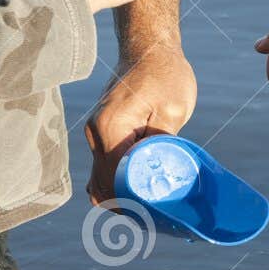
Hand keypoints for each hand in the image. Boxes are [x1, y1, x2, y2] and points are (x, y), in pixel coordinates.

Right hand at [85, 44, 197, 203]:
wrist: (149, 50)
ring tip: (147, 212)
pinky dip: (115, 185)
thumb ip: (162, 142)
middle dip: (125, 204)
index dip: (132, 201)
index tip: (152, 215)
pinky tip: (135, 196)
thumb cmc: (165, 75)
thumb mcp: (173, 108)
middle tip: (153, 219)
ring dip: (120, 196)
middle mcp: (96, 134)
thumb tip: (159, 173)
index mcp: (110, 128)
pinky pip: (104, 168)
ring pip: (101, 179)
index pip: (115, 178)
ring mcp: (96, 135)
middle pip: (104, 183)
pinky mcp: (102, 135)